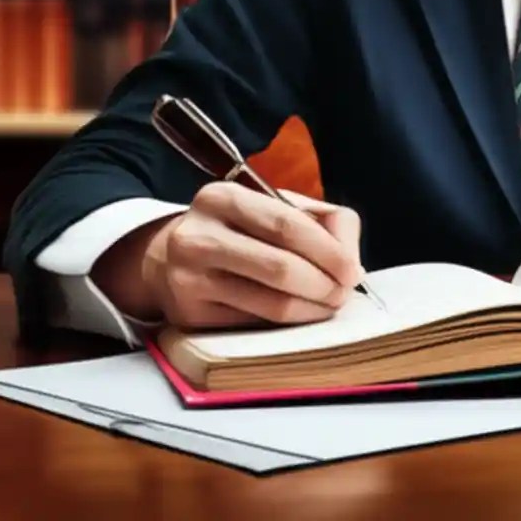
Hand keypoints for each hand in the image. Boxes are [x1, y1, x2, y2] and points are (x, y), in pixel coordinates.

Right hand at [135, 182, 362, 328]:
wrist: (167, 259)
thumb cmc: (239, 230)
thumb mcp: (274, 207)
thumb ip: (322, 221)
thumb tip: (351, 262)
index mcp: (222, 197)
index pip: (287, 224)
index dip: (328, 251)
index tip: (352, 270)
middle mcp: (198, 236)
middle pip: (281, 267)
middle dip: (325, 284)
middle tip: (343, 293)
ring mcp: (189, 278)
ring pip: (272, 303)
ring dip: (313, 308)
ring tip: (329, 305)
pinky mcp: (190, 315)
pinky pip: (256, 323)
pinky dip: (290, 322)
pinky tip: (302, 314)